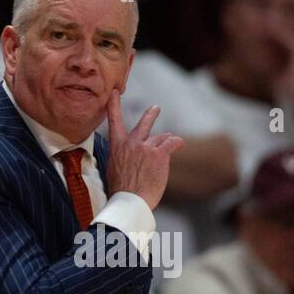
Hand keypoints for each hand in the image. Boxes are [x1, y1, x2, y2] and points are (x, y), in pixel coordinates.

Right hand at [105, 89, 183, 209]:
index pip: (114, 121)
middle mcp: (132, 143)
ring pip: (161, 137)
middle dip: (151, 114)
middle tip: (155, 108)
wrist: (130, 200)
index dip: (114, 105)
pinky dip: (177, 142)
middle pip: (144, 123)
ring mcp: (146, 147)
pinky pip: (172, 142)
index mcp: (117, 147)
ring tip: (170, 146)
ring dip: (166, 141)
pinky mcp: (160, 154)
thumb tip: (129, 158)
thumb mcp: (113, 169)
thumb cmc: (121, 191)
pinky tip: (180, 143)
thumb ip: (122, 157)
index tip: (114, 93)